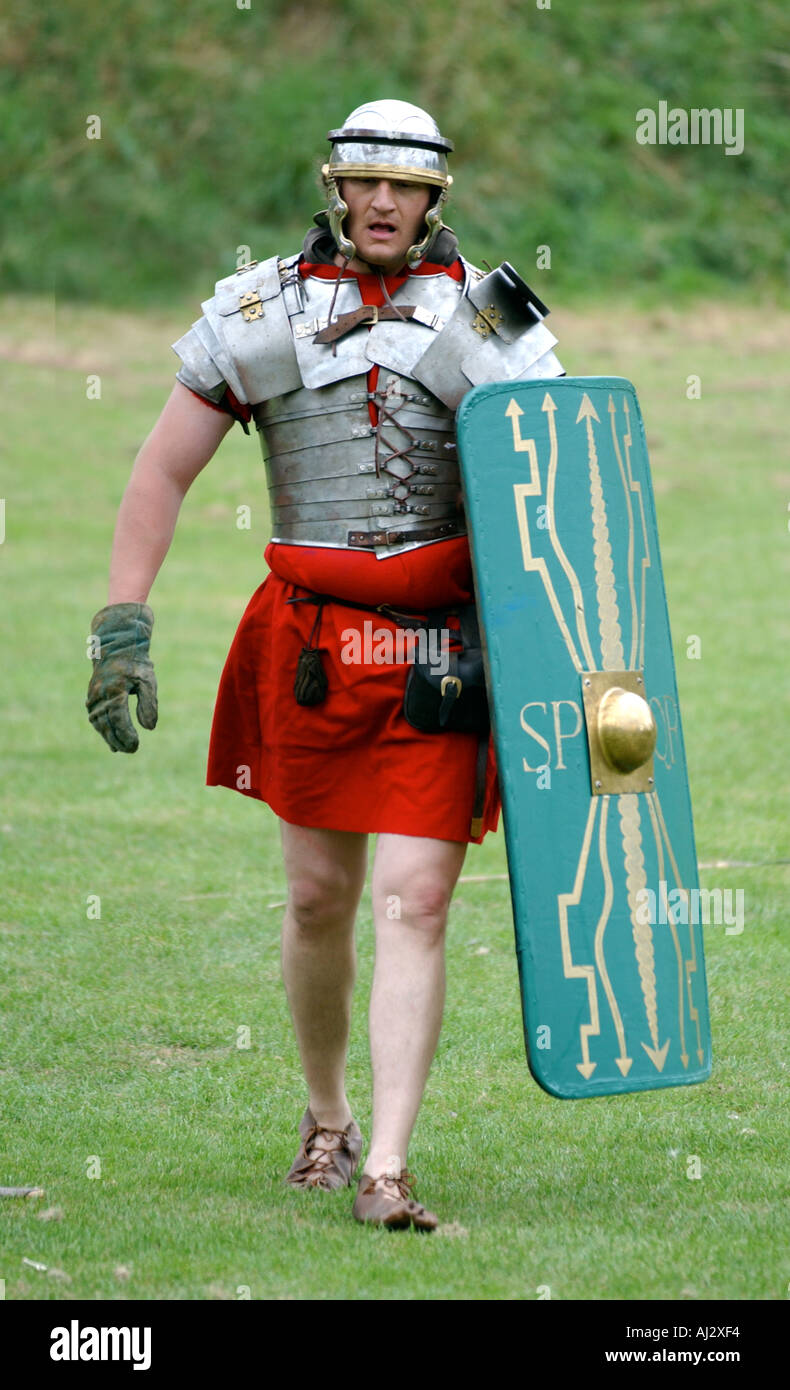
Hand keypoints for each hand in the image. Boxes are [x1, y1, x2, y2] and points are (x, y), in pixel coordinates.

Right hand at [86, 603, 157, 751]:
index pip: (119, 719)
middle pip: (107, 725)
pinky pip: (96, 719)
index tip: (136, 746)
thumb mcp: (148, 681)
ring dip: (110, 738)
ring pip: (99, 724)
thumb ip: (149, 704)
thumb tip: (149, 728)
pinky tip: (113, 742)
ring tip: (123, 749)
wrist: (116, 647)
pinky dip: (104, 730)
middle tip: (132, 750)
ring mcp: (93, 697)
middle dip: (119, 740)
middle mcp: (100, 695)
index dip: (126, 735)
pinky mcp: (92, 698)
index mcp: (115, 690)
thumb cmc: (136, 664)